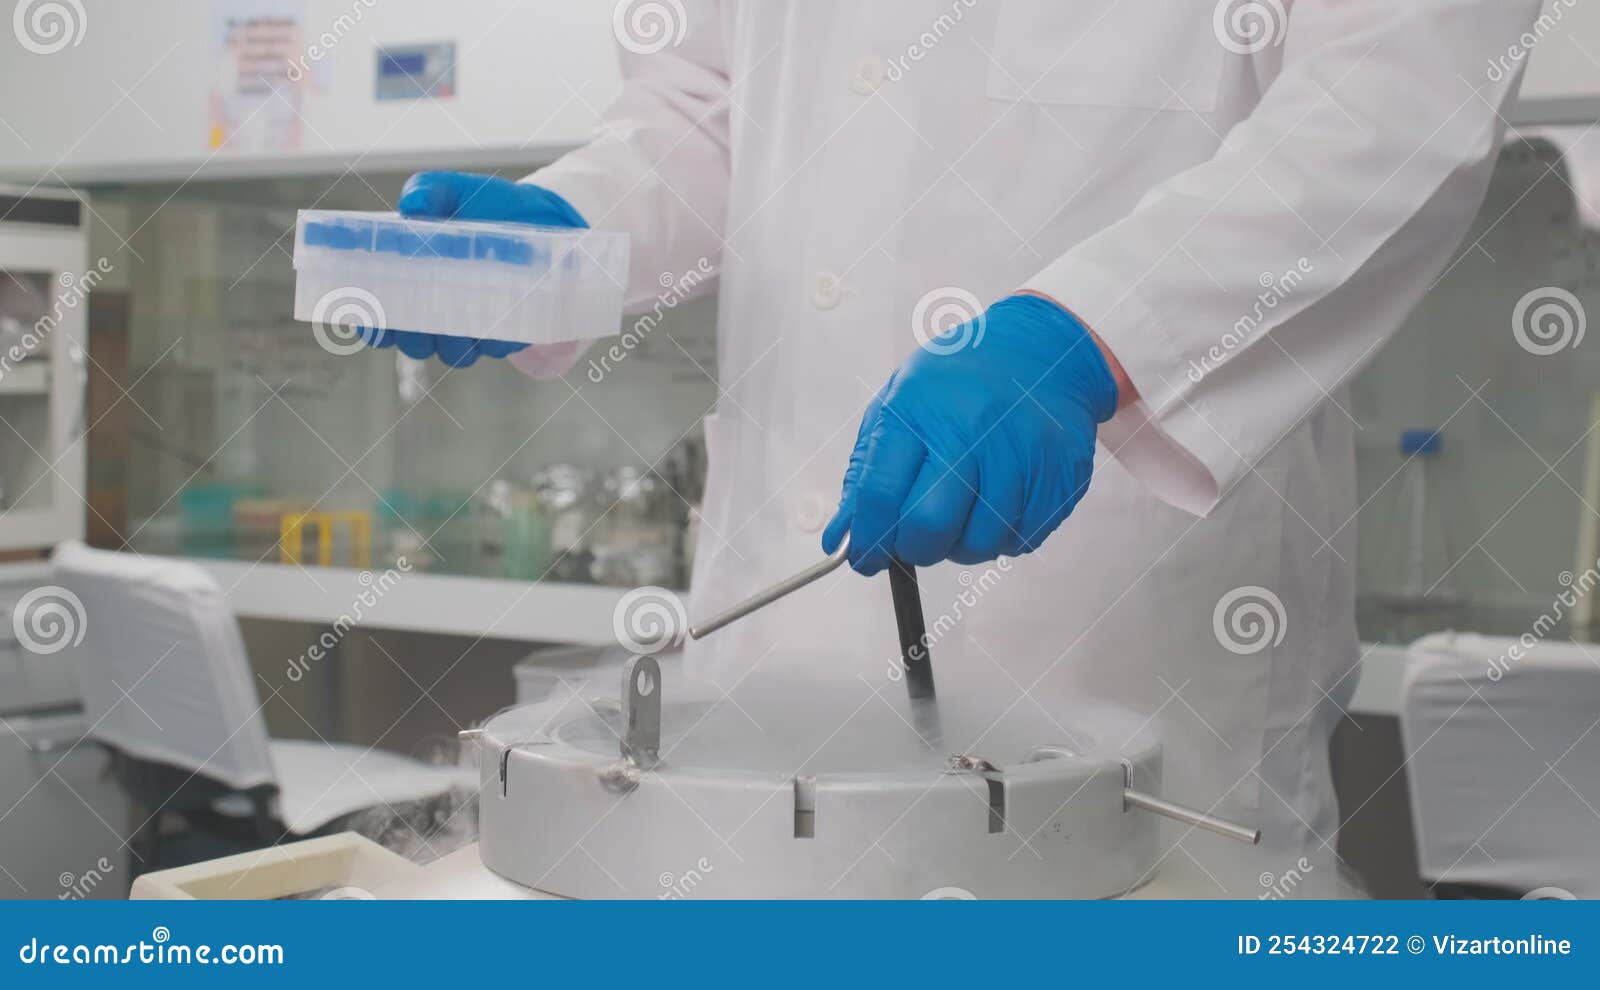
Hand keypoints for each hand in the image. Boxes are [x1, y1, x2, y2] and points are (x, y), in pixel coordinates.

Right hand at [358, 172, 588, 366]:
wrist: (537, 213)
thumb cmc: (482, 203)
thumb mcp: (451, 190)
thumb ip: (427, 192)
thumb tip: (413, 206)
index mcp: (411, 281)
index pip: (381, 318)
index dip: (375, 326)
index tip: (379, 322)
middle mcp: (437, 311)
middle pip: (414, 345)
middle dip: (414, 338)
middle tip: (421, 316)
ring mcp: (472, 326)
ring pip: (454, 353)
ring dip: (453, 341)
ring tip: (462, 310)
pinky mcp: (507, 331)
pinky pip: (495, 347)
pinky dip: (493, 336)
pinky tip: (496, 313)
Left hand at [823, 294, 1118, 574]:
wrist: (1045, 350)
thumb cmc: (963, 377)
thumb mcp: (899, 403)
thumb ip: (866, 473)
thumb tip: (841, 539)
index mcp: (920, 409)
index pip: (880, 495)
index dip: (867, 540)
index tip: (864, 557)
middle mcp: (972, 431)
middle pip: (930, 528)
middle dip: (913, 548)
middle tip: (914, 538)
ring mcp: (1021, 457)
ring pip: (978, 544)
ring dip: (960, 544)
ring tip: (962, 509)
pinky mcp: (1058, 480)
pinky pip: (1020, 541)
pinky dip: (1000, 536)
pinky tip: (997, 502)